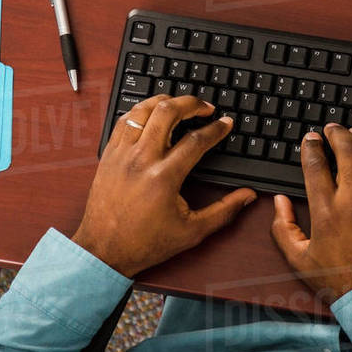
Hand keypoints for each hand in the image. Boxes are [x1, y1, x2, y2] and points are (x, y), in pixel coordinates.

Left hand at [72, 94, 256, 276]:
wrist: (104, 250)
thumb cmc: (145, 242)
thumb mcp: (192, 231)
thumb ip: (224, 211)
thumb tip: (247, 196)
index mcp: (164, 177)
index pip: (196, 140)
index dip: (216, 128)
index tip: (226, 123)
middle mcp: (141, 160)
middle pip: (167, 112)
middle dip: (191, 103)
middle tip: (205, 107)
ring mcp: (122, 154)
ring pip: (143, 110)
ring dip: (164, 101)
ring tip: (180, 104)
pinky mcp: (108, 155)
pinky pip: (124, 121)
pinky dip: (141, 111)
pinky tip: (151, 114)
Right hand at [270, 124, 351, 302]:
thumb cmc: (341, 279)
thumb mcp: (299, 260)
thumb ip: (283, 228)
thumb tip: (279, 202)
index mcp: (326, 212)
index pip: (316, 165)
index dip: (311, 146)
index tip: (310, 139)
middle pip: (347, 150)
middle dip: (337, 133)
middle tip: (331, 128)